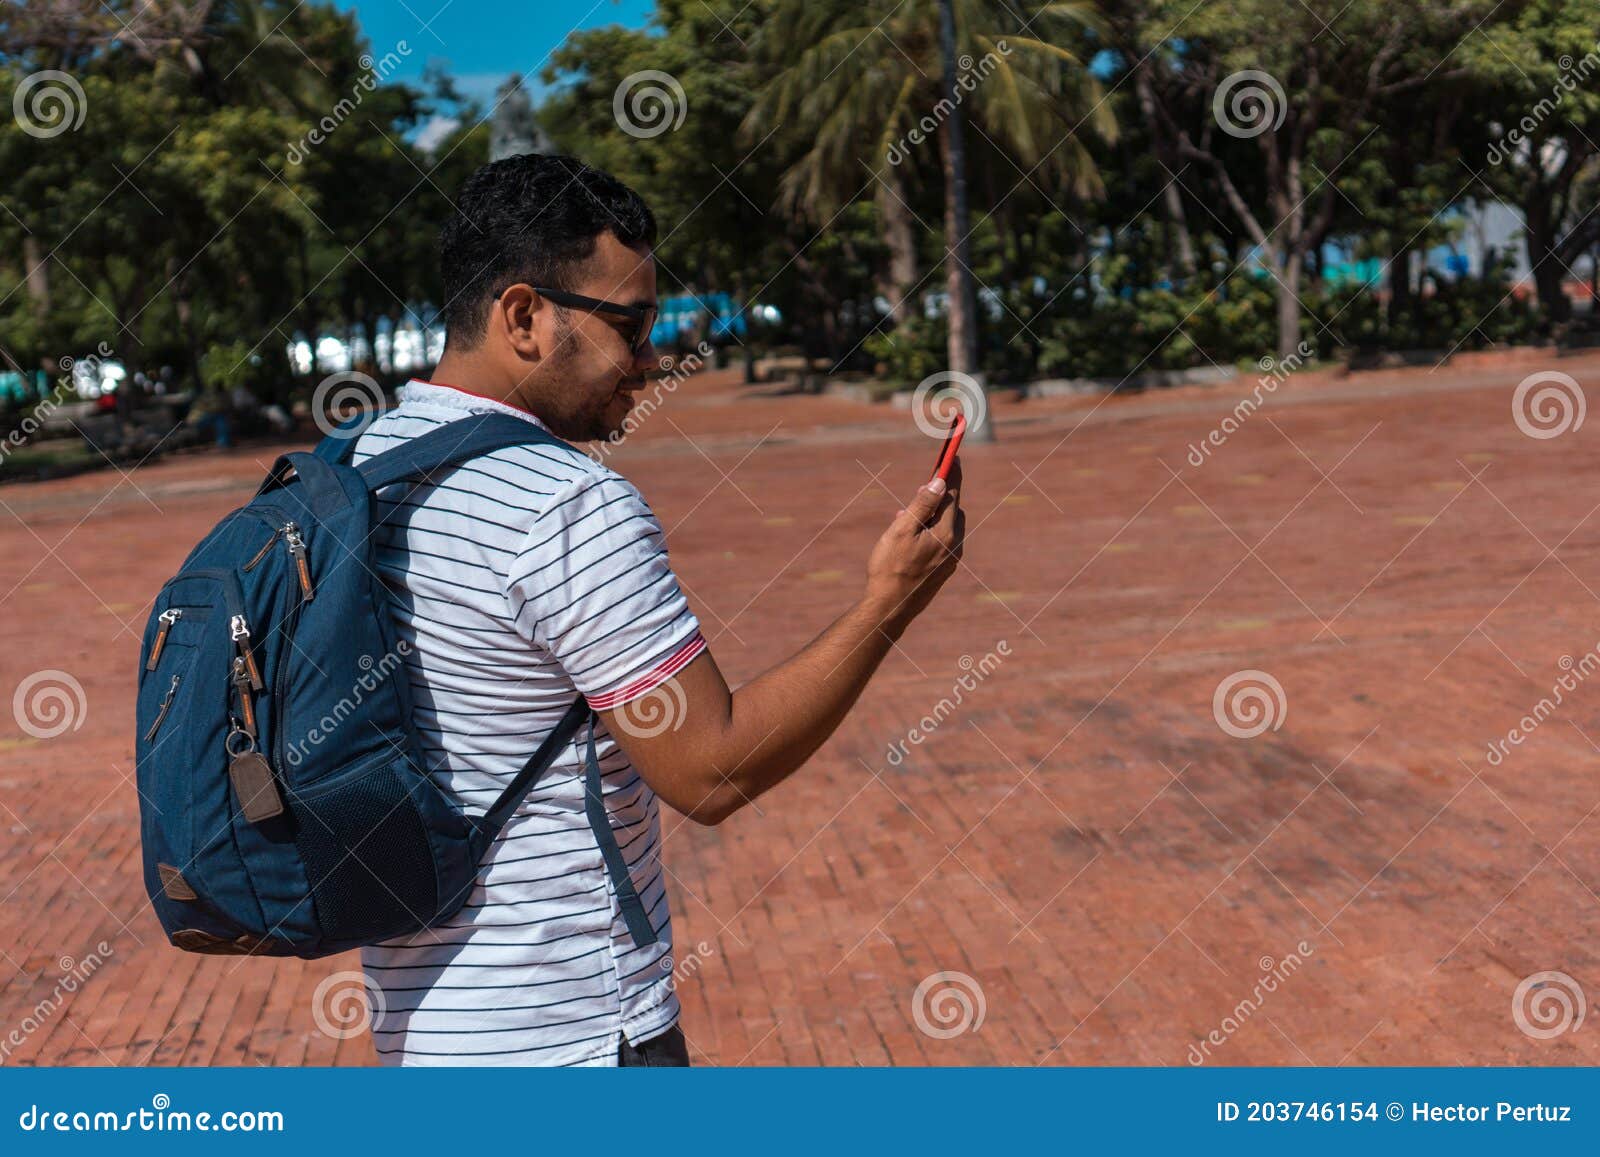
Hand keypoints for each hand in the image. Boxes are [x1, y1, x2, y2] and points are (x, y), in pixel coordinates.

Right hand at [863, 457, 964, 632]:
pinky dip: (932, 532)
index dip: (951, 473)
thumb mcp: (901, 531)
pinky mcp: (943, 570)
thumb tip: (939, 481)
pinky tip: (911, 537)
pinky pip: (942, 542)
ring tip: (907, 515)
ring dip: (933, 516)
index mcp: (945, 534)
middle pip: (952, 510)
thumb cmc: (890, 568)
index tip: (952, 455)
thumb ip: (921, 505)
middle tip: (923, 485)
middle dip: (940, 496)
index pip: (952, 495)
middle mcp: (954, 546)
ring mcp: (950, 560)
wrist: (890, 609)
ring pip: (947, 527)